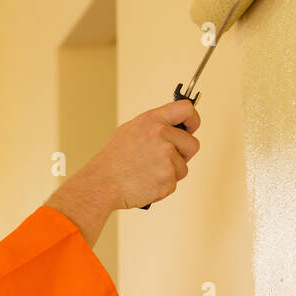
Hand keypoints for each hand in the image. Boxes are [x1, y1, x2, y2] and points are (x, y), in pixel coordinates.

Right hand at [74, 98, 201, 209]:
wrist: (102, 183)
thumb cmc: (113, 160)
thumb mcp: (131, 130)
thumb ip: (155, 125)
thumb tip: (175, 126)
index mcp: (153, 120)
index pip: (186, 109)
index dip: (193, 120)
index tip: (190, 128)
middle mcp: (161, 135)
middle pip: (193, 144)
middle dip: (183, 154)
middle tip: (164, 160)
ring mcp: (166, 156)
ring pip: (184, 167)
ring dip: (171, 173)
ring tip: (148, 172)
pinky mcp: (167, 177)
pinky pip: (174, 183)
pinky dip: (162, 186)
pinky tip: (146, 182)